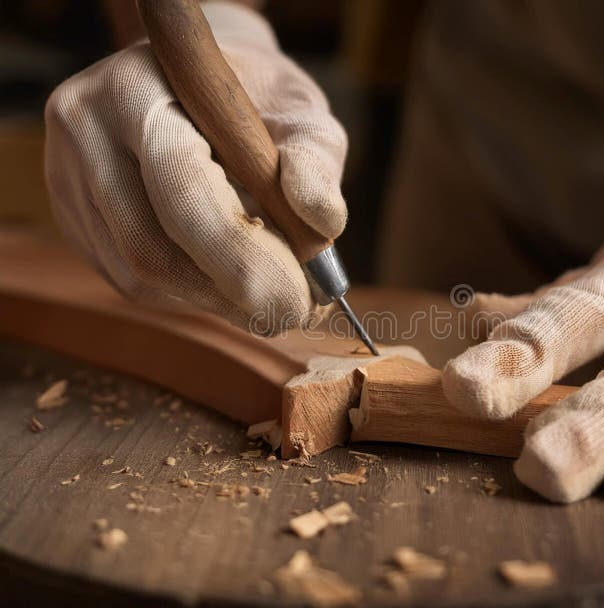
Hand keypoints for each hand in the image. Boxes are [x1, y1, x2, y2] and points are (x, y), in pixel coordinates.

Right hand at [44, 3, 346, 331]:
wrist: (199, 84)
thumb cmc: (257, 99)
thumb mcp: (301, 111)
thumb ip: (316, 160)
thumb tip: (323, 221)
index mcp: (138, 88)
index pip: (182, 189)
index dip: (243, 257)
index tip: (300, 300)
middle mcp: (86, 129)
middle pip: (150, 245)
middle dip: (232, 293)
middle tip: (291, 315)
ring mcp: (68, 175)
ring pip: (138, 273)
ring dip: (214, 303)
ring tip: (269, 302)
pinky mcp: (72, 214)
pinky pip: (128, 279)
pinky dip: (189, 295)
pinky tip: (228, 287)